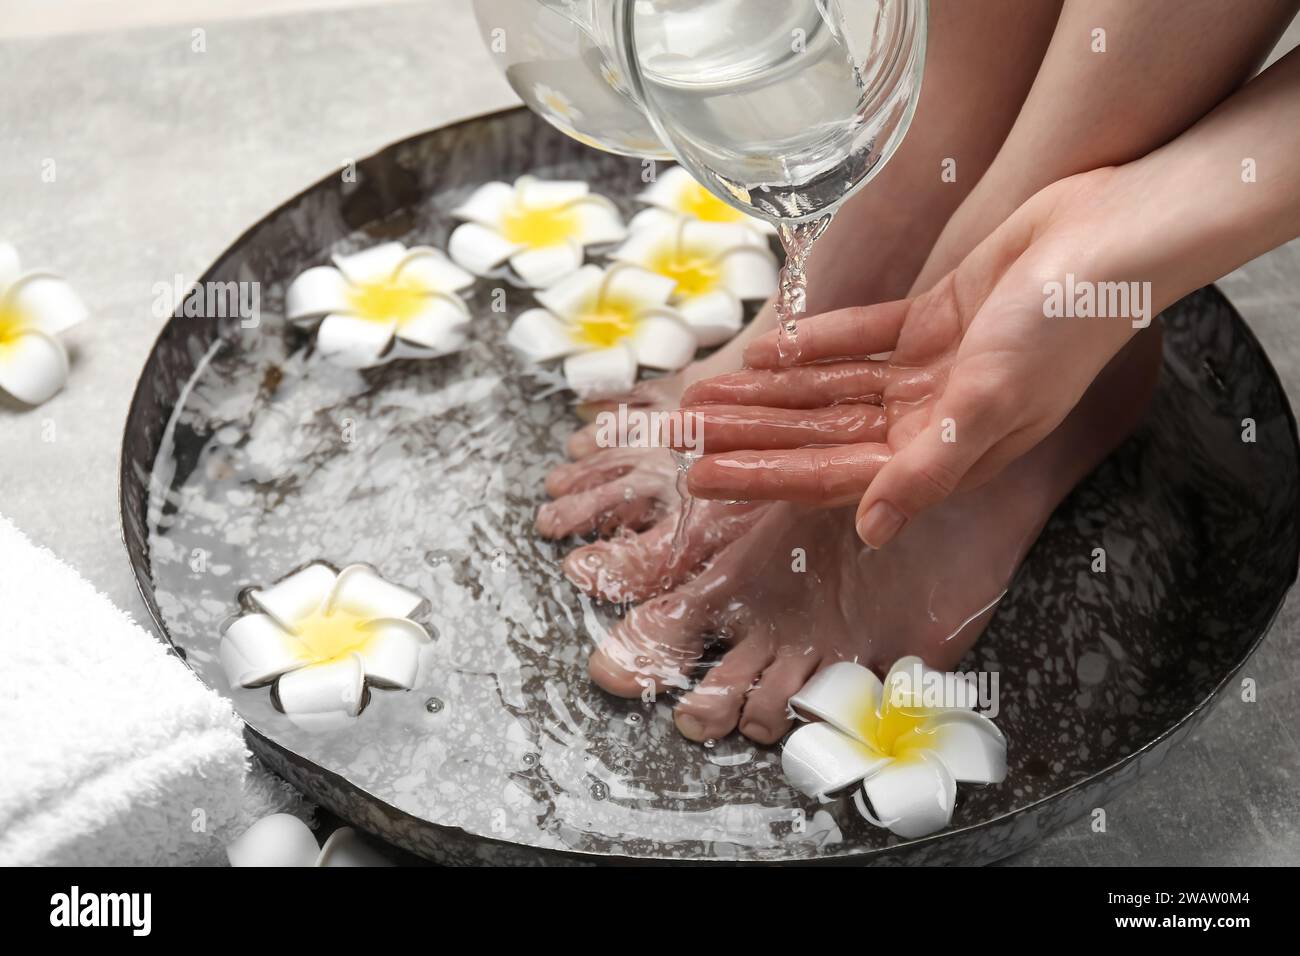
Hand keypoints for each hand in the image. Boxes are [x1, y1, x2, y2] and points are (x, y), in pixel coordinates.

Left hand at [678, 169, 1145, 547]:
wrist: (1109, 238)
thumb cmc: (1062, 327)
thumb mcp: (991, 404)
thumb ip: (928, 470)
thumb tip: (871, 530)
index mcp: (944, 453)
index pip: (832, 475)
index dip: (763, 478)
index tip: (700, 479)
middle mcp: (929, 420)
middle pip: (816, 434)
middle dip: (747, 436)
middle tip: (676, 434)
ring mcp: (929, 372)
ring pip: (828, 391)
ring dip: (767, 395)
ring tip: (703, 396)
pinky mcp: (931, 324)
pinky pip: (858, 343)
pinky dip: (812, 348)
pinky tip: (764, 355)